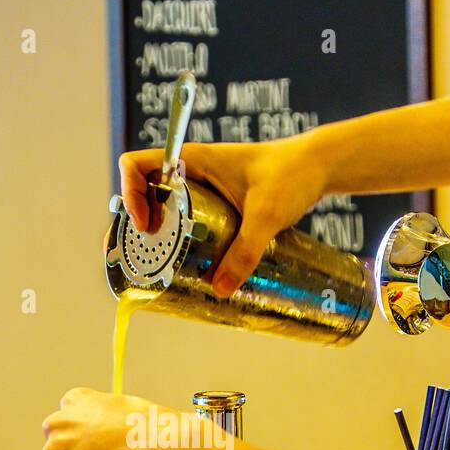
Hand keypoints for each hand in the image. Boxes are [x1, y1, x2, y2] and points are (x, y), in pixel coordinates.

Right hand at [117, 135, 327, 297]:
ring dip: (160, 230)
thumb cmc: (292, 174)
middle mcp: (191, 169)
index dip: (129, 195)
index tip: (146, 226)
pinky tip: (193, 257)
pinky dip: (182, 234)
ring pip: (164, 205)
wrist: (320, 164)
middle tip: (152, 251)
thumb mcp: (266, 215)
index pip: (135, 166)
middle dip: (139, 221)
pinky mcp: (218, 199)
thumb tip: (220, 290)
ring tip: (167, 258)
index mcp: (191, 159)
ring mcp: (203, 184)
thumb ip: (245, 251)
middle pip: (144, 191)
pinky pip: (187, 214)